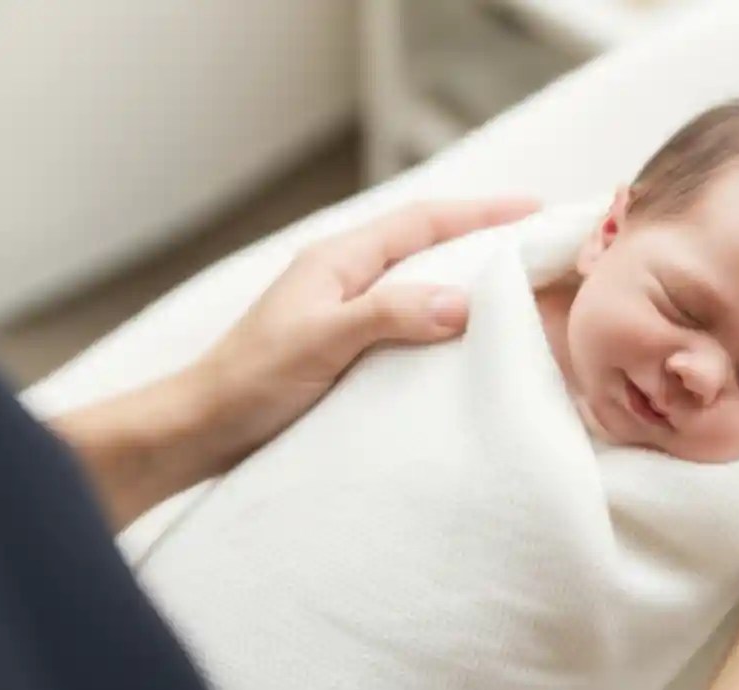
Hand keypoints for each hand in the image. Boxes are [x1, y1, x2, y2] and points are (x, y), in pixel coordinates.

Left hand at [55, 197, 538, 528]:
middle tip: (537, 247)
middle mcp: (346, 279)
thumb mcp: (322, 341)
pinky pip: (411, 324)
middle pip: (428, 246)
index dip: (480, 212)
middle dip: (483, 240)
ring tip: (518, 292)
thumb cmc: (250, 381)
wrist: (202, 430)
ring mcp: (347, 314)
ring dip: (468, 282)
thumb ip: (389, 314)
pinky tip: (469, 345)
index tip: (532, 209)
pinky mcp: (349, 350)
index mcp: (339, 260)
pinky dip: (446, 324)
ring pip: (422, 285)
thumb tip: (463, 301)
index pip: (423, 222)